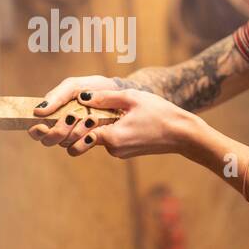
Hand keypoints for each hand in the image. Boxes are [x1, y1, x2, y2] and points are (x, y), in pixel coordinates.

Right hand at [27, 75, 118, 148]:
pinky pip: (77, 150)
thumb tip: (38, 111)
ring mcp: (73, 136)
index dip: (36, 131)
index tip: (43, 126)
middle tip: (72, 117)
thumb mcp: (73, 86)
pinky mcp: (86, 142)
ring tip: (91, 118)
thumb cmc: (92, 87)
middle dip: (58, 131)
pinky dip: (84, 143)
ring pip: (64, 144)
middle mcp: (60, 127)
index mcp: (52, 114)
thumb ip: (56, 96)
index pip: (35, 129)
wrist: (116, 93)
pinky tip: (93, 134)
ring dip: (75, 133)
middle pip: (47, 140)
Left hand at [66, 89, 200, 158]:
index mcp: (112, 137)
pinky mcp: (126, 151)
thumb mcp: (132, 98)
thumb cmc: (160, 113)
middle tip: (77, 113)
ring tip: (101, 109)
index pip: (79, 136)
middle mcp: (113, 149)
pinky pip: (109, 139)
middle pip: (83, 140)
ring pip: (96, 139)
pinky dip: (108, 129)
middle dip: (77, 130)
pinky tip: (117, 116)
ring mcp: (119, 152)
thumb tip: (82, 95)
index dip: (71, 125)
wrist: (182, 134)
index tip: (65, 116)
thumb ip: (105, 97)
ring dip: (95, 126)